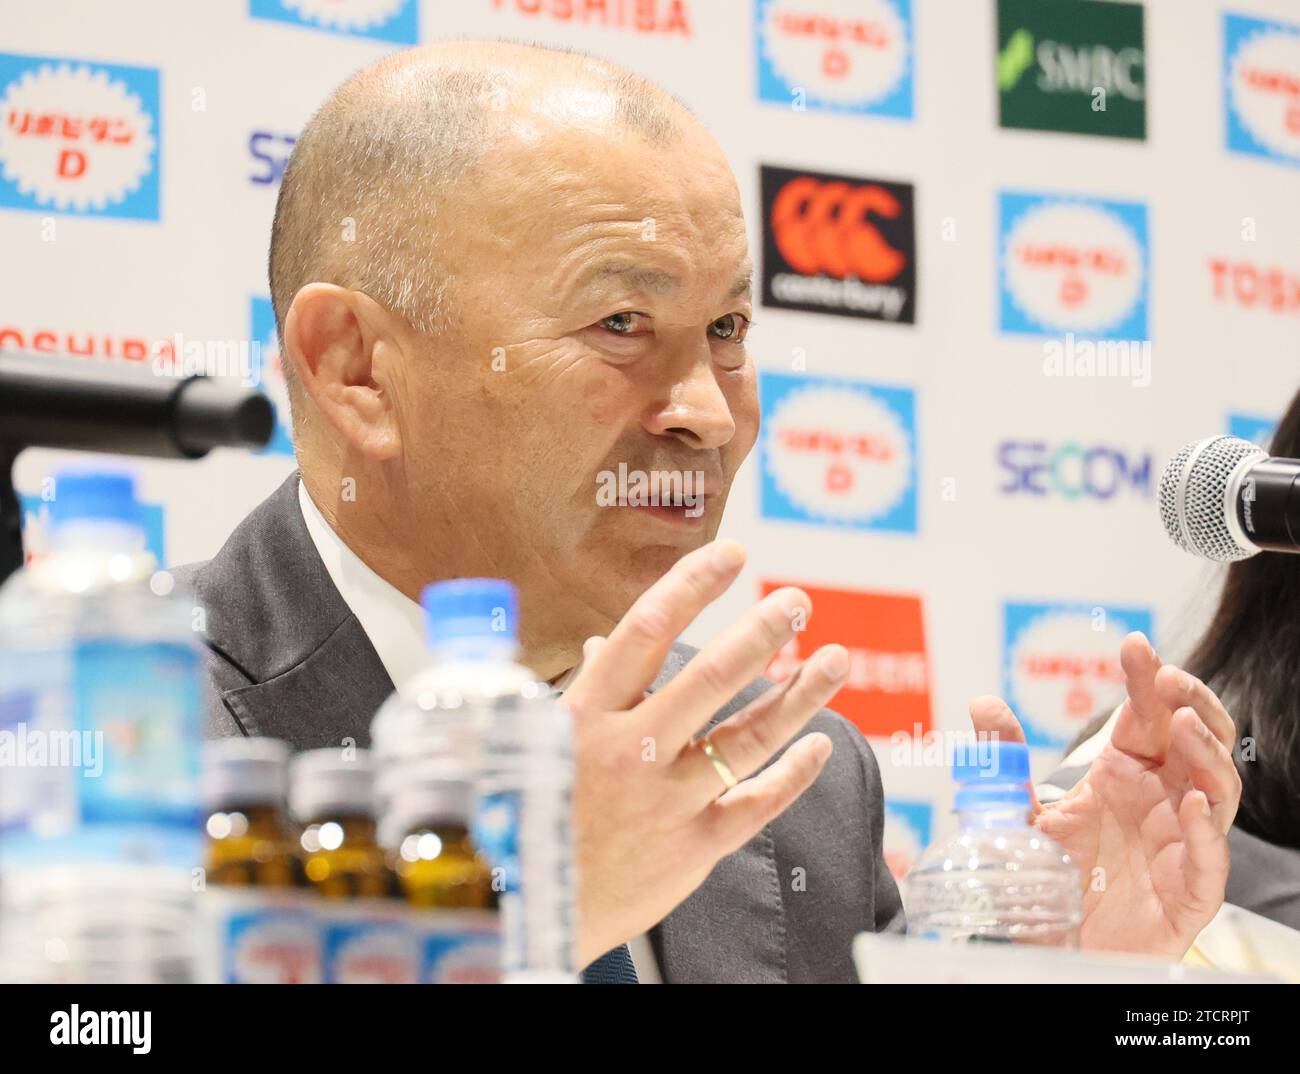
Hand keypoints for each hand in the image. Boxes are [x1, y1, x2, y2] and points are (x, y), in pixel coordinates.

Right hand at [563, 538, 849, 966]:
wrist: (519, 911)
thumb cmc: (522, 816)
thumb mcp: (535, 743)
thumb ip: (582, 691)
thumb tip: (604, 643)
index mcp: (586, 715)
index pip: (646, 630)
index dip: (692, 586)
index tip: (729, 554)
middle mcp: (631, 751)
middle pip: (711, 677)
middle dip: (762, 632)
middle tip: (798, 601)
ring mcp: (666, 801)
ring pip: (748, 738)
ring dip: (799, 696)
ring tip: (834, 660)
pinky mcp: (692, 848)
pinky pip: (755, 805)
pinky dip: (793, 774)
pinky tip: (821, 745)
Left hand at [969, 631, 1240, 958]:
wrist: (1051, 946)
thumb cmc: (1051, 877)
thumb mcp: (1019, 812)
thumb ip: (1004, 759)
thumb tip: (983, 703)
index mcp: (1126, 773)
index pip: (1146, 715)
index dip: (1146, 679)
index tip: (1134, 646)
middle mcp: (1161, 800)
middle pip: (1196, 739)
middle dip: (1188, 702)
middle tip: (1165, 679)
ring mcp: (1181, 843)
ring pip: (1217, 788)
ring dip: (1205, 753)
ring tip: (1183, 723)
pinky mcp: (1190, 892)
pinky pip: (1209, 858)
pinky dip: (1206, 830)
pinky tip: (1193, 804)